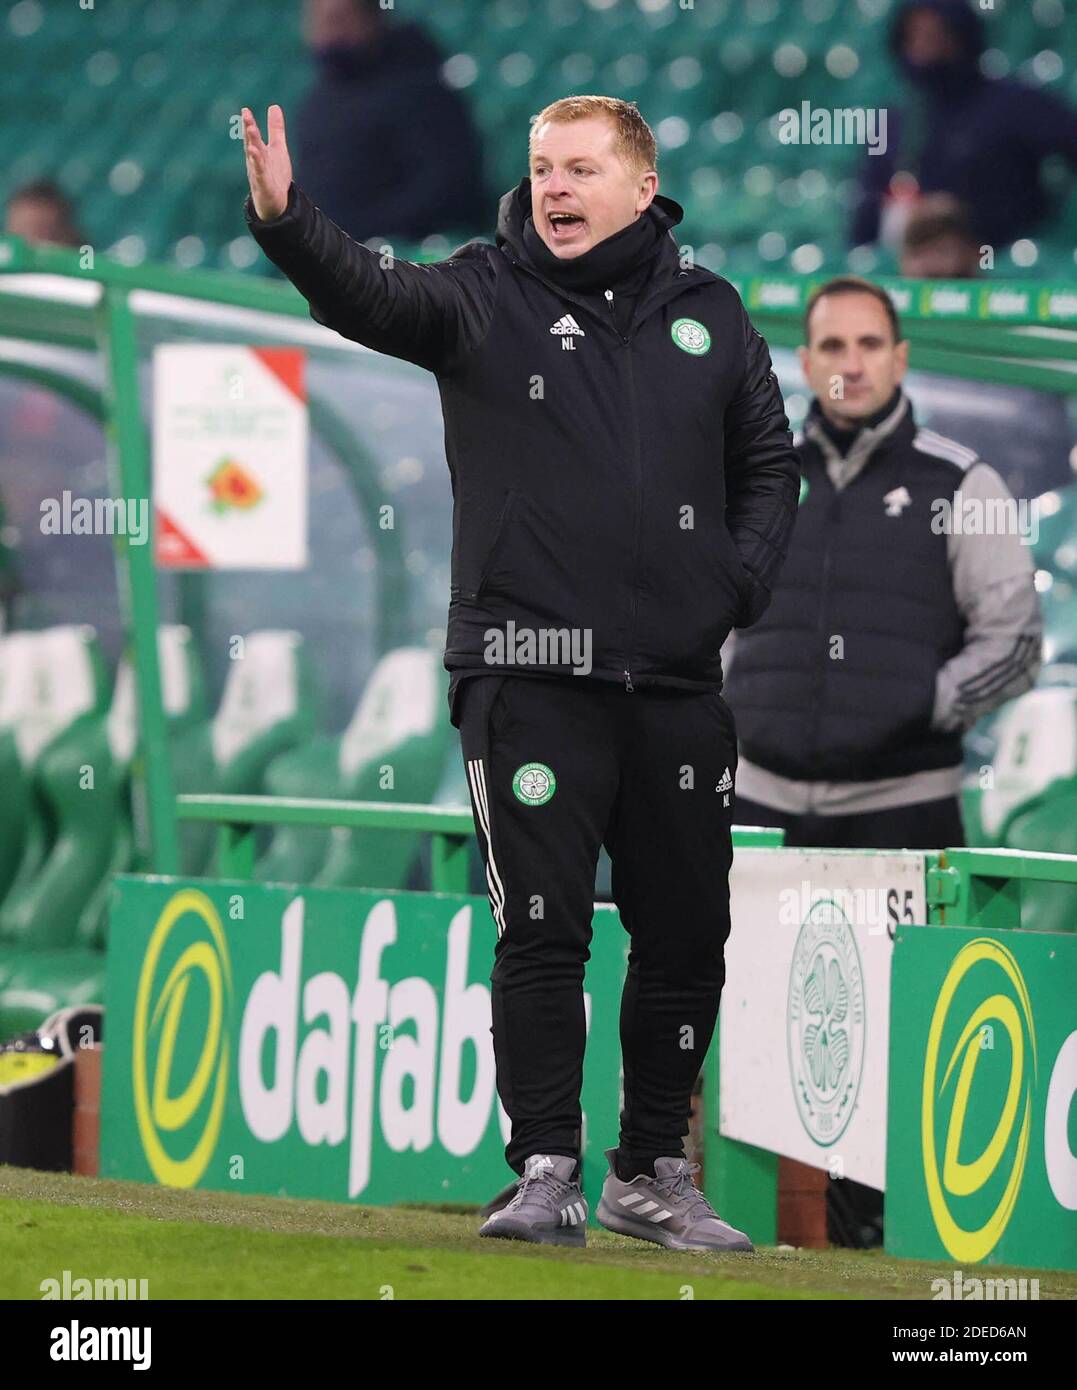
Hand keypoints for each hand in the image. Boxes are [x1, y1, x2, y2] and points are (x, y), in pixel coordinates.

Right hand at [242, 105, 291, 220]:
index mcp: (258, 152)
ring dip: (252, 147)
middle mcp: (255, 162)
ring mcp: (258, 174)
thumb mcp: (277, 149)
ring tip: (250, 133)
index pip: (252, 136)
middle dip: (249, 130)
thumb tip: (274, 106)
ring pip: (255, 159)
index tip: (245, 110)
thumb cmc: (274, 174)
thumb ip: (275, 129)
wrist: (275, 203)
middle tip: (246, 116)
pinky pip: (261, 176)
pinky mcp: (264, 187)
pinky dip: (258, 168)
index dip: (249, 124)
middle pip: (251, 144)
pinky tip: (257, 159)